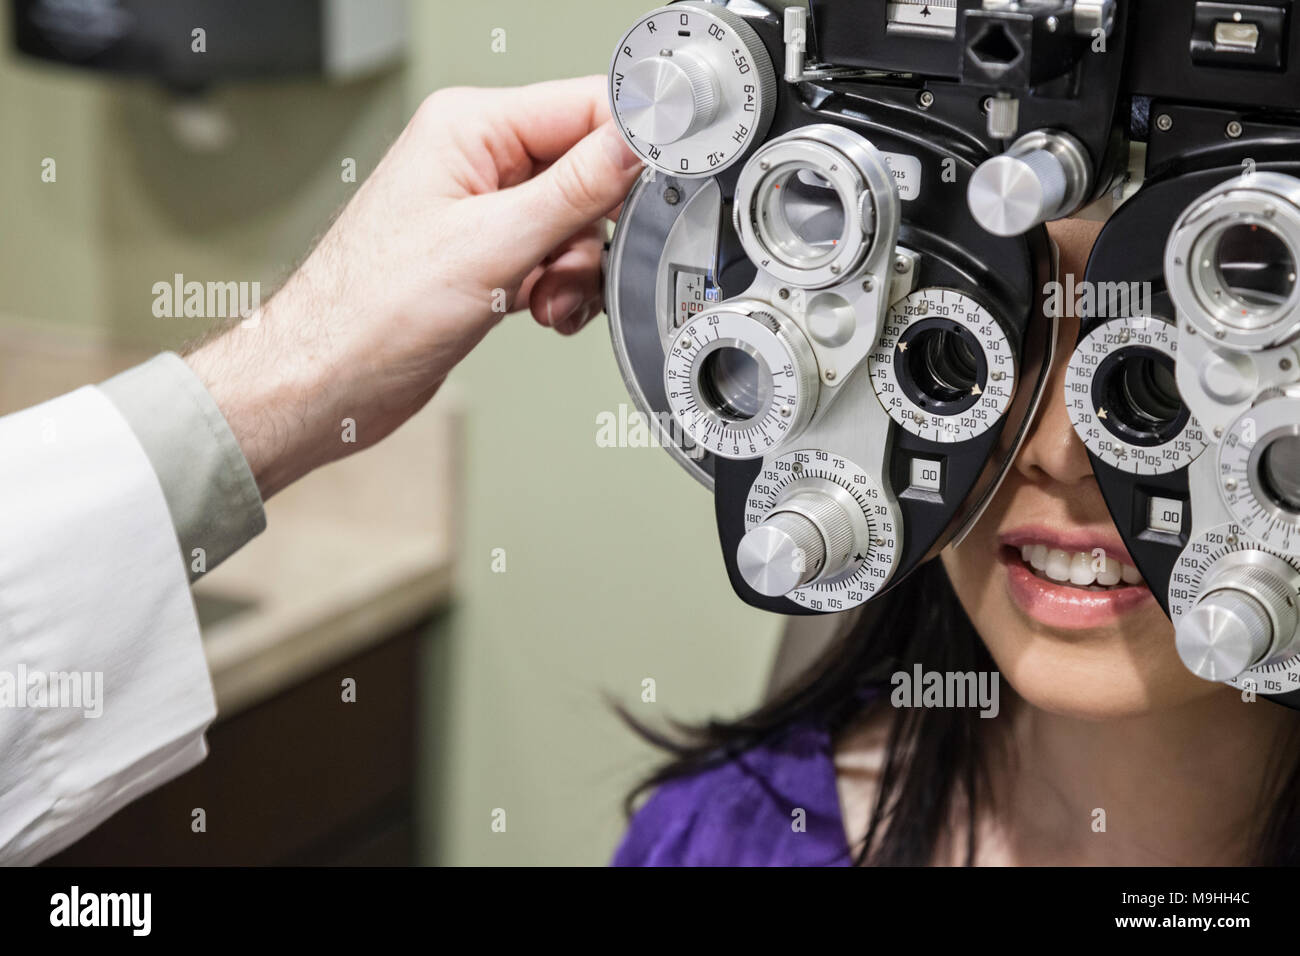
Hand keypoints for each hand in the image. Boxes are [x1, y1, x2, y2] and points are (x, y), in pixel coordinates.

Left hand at [185, 76, 642, 497]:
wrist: (328, 379)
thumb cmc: (371, 310)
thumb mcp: (495, 243)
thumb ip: (576, 188)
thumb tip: (637, 138)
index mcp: (469, 127)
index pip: (585, 107)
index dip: (632, 146)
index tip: (663, 183)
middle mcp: (476, 159)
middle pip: (587, 170)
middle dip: (592, 229)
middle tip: (567, 266)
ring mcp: (482, 210)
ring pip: (575, 224)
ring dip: (574, 271)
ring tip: (542, 301)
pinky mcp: (486, 255)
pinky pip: (553, 258)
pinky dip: (558, 289)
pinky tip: (537, 311)